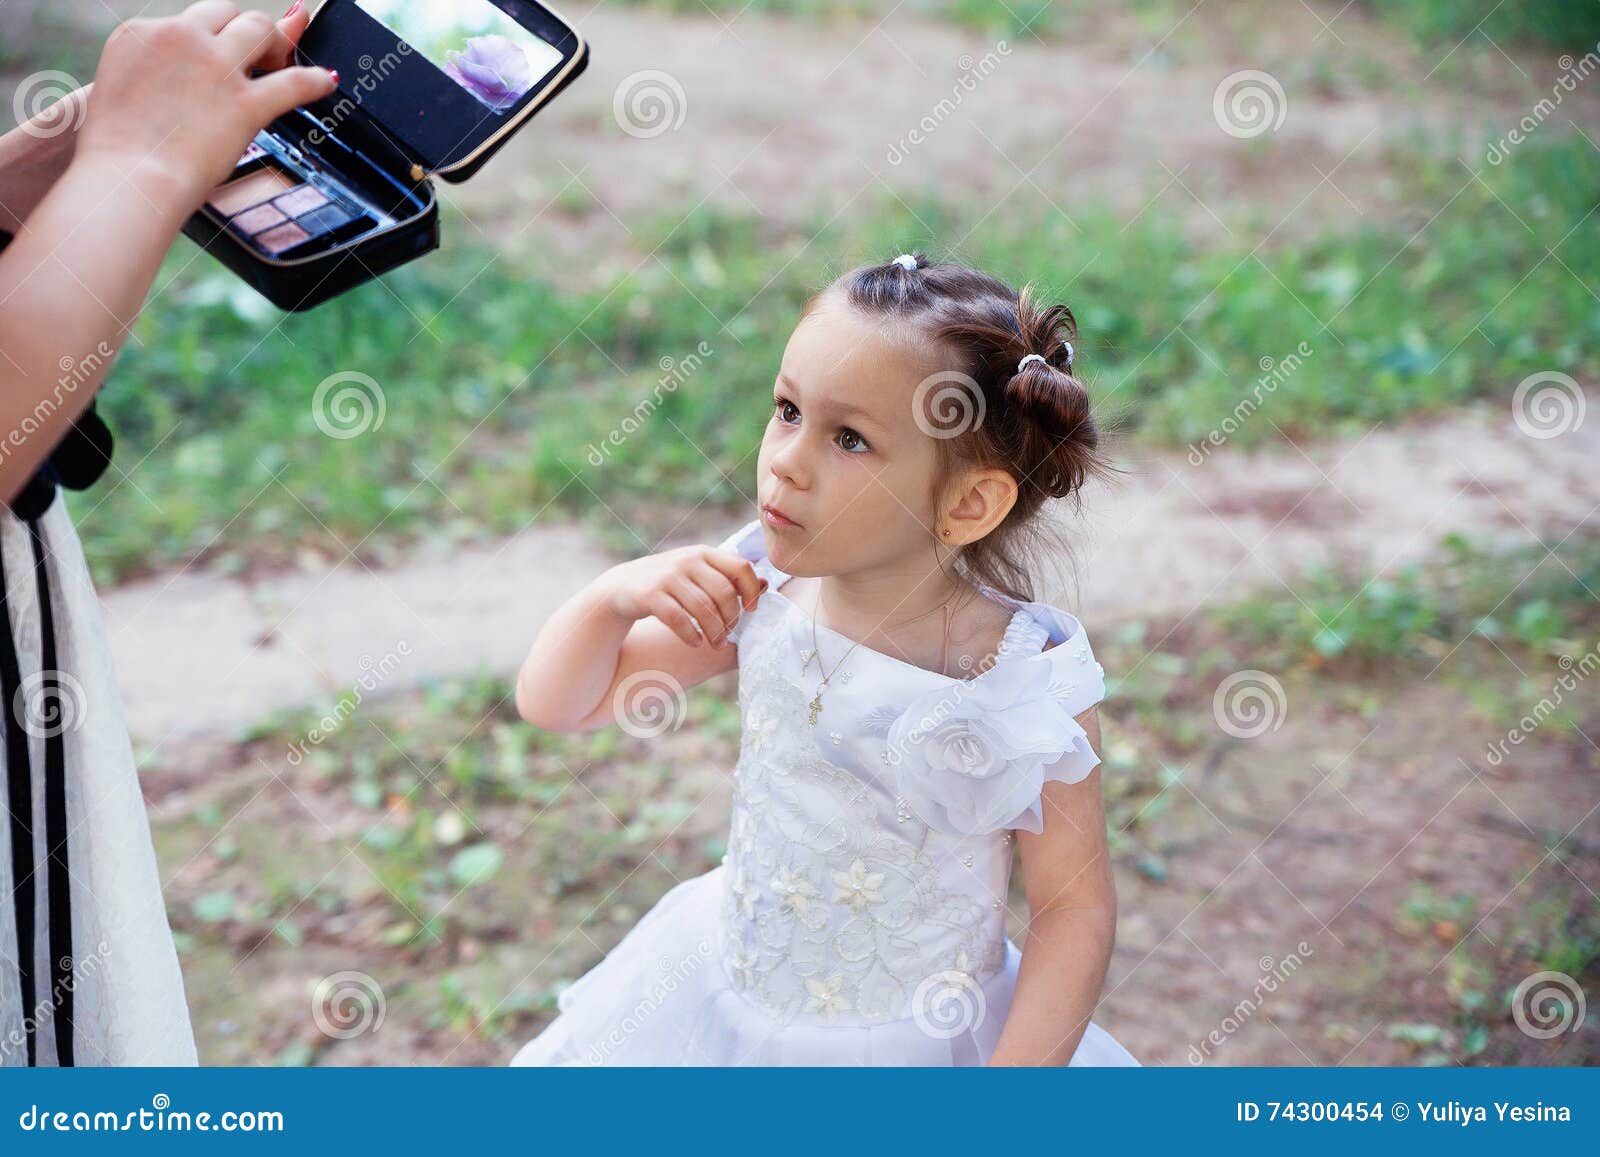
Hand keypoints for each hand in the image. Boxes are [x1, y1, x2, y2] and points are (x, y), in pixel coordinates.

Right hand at [75, 1, 336, 211]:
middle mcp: (180, 37)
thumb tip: (151, 78)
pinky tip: (326, 82)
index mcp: (141, 33)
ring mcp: (216, 68)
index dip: (212, 37)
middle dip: (245, 31)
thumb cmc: (115, 150)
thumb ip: (147, 73)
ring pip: (260, 27)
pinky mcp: (246, 102)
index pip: (191, 20)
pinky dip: (315, 81)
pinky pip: (295, 82)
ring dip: (276, 43)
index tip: (220, 54)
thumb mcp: (113, 92)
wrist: (127, 178)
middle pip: (227, 12)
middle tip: (257, 58)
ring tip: (282, 63)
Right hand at [601, 546, 766, 648]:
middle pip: (724, 592)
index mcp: (704, 552)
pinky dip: (690, 634)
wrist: (622, 587)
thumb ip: (727, 577)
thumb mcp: (697, 573)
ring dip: (714, 632)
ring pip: (703, 609)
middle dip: (732, 618)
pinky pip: (679, 618)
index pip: (741, 567)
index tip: (752, 610)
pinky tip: (695, 642)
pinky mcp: (650, 594)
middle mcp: (687, 560)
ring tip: (716, 643)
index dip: (752, 591)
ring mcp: (668, 576)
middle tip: (729, 634)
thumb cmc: (669, 583)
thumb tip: (766, 584)